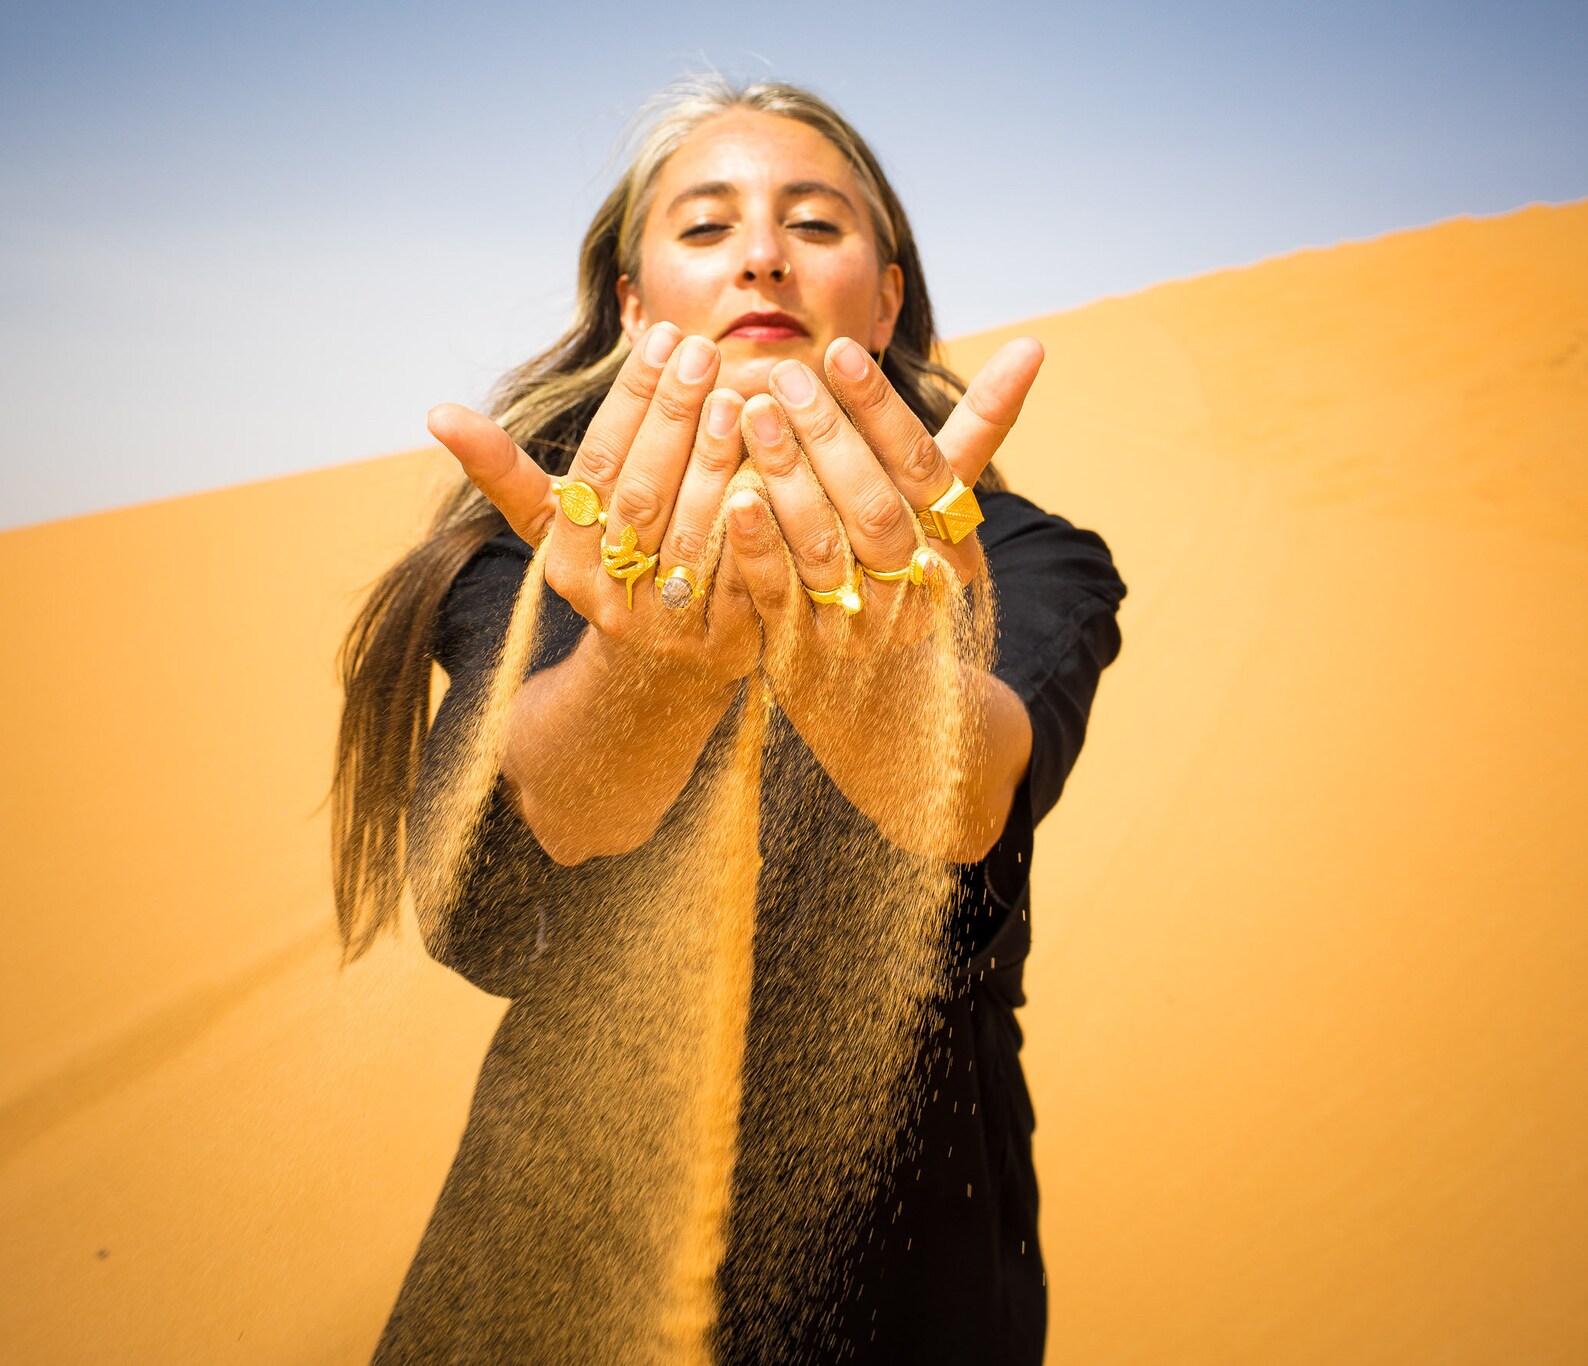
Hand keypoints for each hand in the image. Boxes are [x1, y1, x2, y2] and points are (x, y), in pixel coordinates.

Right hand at [426, 322, 760, 690]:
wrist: (654, 679)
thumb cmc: (607, 572)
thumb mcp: (553, 529)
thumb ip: (503, 472)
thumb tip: (436, 414)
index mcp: (565, 562)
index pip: (595, 467)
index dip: (629, 401)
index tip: (660, 338)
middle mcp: (611, 597)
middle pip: (642, 495)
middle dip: (673, 418)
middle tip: (703, 351)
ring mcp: (668, 626)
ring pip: (693, 533)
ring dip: (716, 462)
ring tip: (738, 396)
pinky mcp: (726, 646)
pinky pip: (745, 576)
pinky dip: (759, 523)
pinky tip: (777, 469)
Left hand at [724, 334, 1044, 676]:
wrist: (873, 680)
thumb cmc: (904, 554)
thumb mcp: (941, 498)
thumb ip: (980, 422)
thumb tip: (1031, 344)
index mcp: (952, 540)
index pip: (922, 466)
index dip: (881, 410)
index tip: (841, 352)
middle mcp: (913, 585)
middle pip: (874, 506)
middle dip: (829, 438)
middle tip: (786, 378)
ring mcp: (858, 622)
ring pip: (823, 546)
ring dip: (787, 478)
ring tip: (752, 415)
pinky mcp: (801, 646)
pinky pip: (777, 593)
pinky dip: (756, 546)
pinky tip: (734, 497)